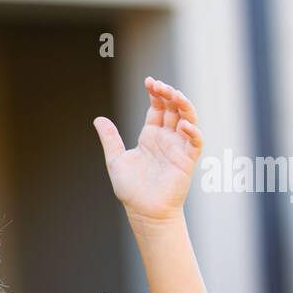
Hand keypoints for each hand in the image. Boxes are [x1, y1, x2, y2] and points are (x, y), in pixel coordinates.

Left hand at [92, 77, 202, 222]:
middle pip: (173, 109)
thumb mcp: (116, 159)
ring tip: (174, 94)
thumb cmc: (131, 189)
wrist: (143, 211)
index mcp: (151, 136)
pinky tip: (183, 124)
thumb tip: (98, 119)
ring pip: (188, 119)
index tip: (149, 82)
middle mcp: (166, 139)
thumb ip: (110, 139)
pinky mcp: (187, 160)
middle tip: (159, 85)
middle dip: (168, 94)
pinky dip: (192, 132)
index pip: (157, 108)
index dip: (156, 94)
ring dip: (183, 105)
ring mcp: (178, 148)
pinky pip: (195, 142)